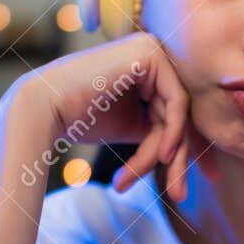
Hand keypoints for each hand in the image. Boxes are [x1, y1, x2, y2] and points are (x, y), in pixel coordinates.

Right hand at [10, 31, 193, 201]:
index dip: (188, 150)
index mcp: (148, 68)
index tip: (199, 184)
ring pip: (178, 114)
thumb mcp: (133, 128)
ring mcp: (152, 48)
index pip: (176, 113)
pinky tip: (163, 155)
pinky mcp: (150, 53)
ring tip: (142, 180)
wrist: (43, 108)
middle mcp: (153, 53)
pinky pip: (176, 103)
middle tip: (179, 195)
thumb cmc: (80, 119)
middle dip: (179, 159)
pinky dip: (172, 133)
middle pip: (178, 115)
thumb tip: (191, 151)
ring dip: (165, 154)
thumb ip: (161, 133)